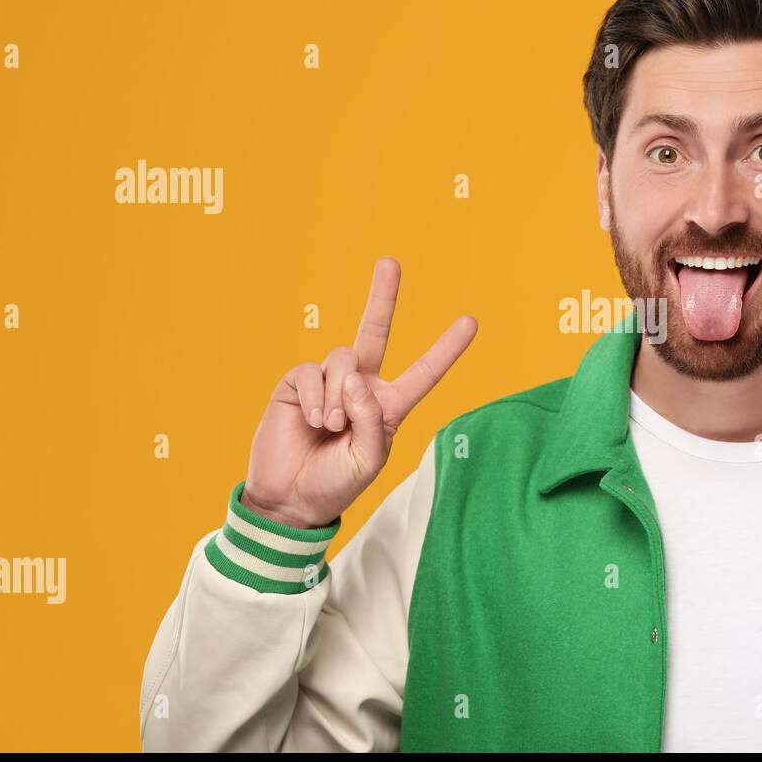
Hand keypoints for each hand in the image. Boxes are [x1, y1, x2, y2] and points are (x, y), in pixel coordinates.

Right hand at [240, 256, 476, 528]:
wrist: (290, 499)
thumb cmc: (336, 484)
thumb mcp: (369, 460)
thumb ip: (373, 420)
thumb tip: (356, 380)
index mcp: (389, 406)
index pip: (424, 372)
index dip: (446, 349)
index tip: (471, 321)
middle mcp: (360, 387)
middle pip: (375, 332)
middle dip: (383, 296)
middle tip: (390, 262)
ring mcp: (328, 382)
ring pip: (343, 359)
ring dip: (337, 396)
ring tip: (329, 426)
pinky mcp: (296, 384)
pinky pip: (310, 371)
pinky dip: (313, 396)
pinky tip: (311, 420)